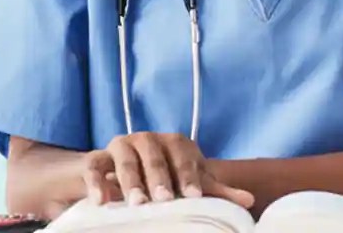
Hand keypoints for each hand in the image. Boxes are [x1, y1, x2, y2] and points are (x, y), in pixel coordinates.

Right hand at [80, 132, 253, 208]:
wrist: (117, 171)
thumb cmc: (163, 177)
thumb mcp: (187, 183)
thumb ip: (213, 190)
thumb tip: (248, 200)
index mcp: (172, 143)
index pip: (183, 154)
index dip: (188, 175)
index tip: (194, 196)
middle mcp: (146, 140)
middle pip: (153, 156)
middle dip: (159, 178)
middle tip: (164, 199)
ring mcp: (120, 146)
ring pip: (125, 159)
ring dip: (131, 181)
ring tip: (137, 203)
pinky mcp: (96, 158)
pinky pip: (94, 166)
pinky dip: (96, 182)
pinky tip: (101, 200)